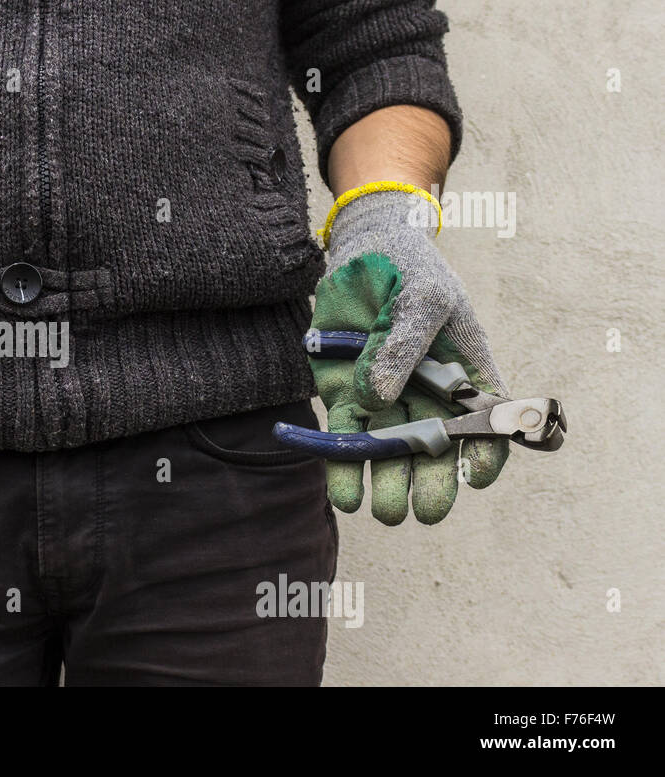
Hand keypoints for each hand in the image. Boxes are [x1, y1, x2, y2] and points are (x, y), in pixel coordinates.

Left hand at [311, 189, 507, 523]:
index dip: (484, 454)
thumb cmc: (407, 271)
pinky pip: (346, 440)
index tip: (474, 476)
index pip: (485, 425)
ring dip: (389, 486)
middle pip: (435, 451)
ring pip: (391, 454)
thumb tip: (379, 398)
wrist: (361, 254)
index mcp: (466, 375)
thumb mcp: (420, 298)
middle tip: (424, 512)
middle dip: (431, 485)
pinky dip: (344, 470)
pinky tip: (346, 498)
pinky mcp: (347, 398)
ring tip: (386, 513)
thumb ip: (403, 345)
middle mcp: (429, 396)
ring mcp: (387, 400)